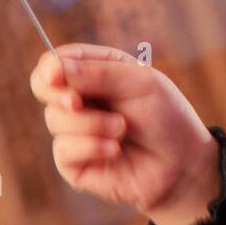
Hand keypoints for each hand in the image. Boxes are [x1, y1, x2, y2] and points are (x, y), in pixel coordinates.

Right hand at [29, 43, 222, 224]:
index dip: (51, 66)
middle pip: (43, 86)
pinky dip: (91, 146)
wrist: (182, 164)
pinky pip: (63, 149)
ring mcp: (75, 130)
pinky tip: (115, 150)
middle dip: (59, 94)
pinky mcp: (74, 161)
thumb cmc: (166, 117)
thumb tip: (51, 69)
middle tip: (78, 102)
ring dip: (91, 123)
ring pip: (54, 119)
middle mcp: (83, 98)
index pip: (58, 60)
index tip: (55, 74)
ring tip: (122, 129)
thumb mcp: (139, 83)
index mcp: (98, 70)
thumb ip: (96, 73)